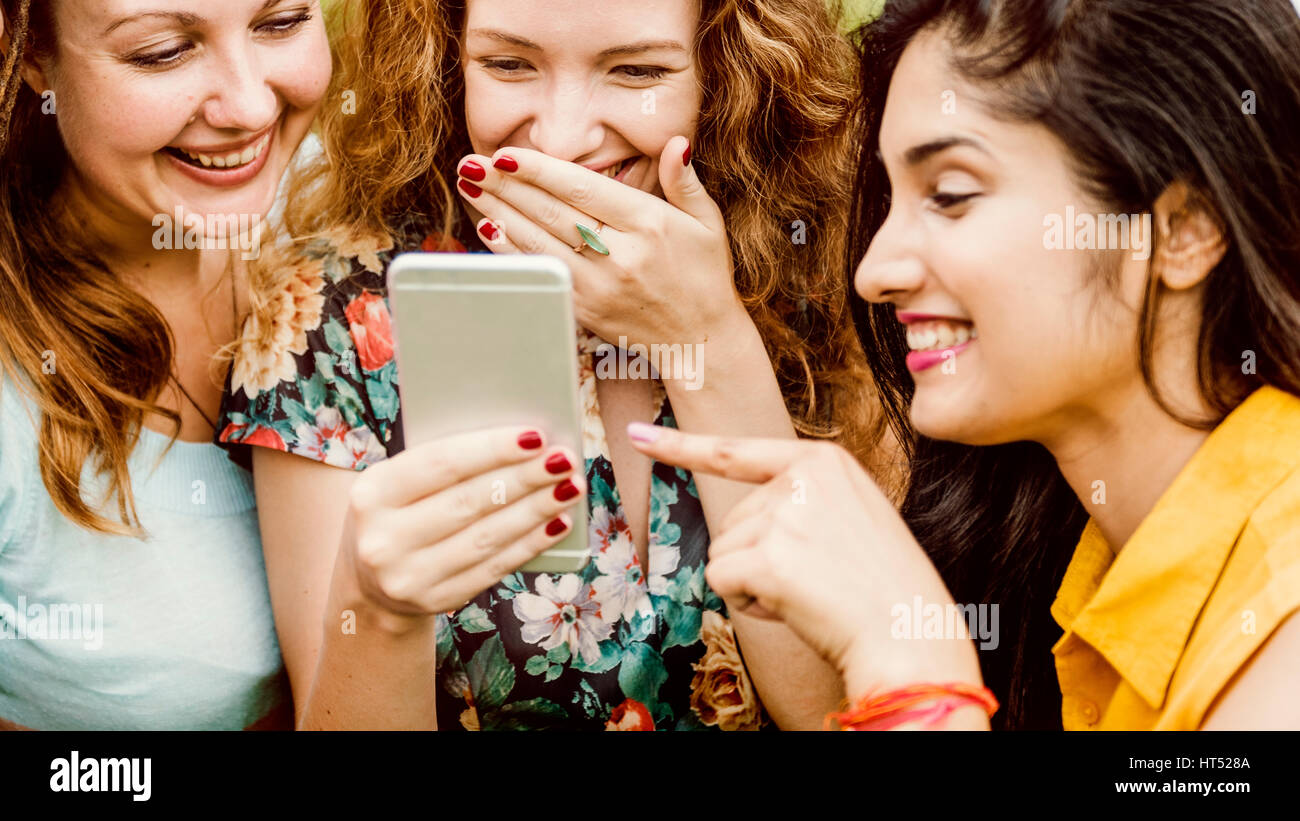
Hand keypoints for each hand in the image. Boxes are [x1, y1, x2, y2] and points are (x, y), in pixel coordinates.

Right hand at [340, 426, 585, 628]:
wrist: (368, 584)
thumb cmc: (396, 513)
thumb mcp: (396, 484)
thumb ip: (441, 464)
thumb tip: (519, 442)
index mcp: (371, 493)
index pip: (440, 464)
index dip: (492, 449)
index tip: (535, 436)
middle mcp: (383, 538)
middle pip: (470, 502)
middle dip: (524, 478)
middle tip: (564, 460)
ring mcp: (409, 576)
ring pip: (487, 537)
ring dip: (536, 510)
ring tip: (570, 487)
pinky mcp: (435, 600)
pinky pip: (494, 567)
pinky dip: (530, 543)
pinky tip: (557, 523)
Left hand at [454, 139, 748, 357]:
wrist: (701, 340)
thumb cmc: (704, 275)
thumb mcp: (706, 222)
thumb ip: (684, 181)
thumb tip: (675, 142)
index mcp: (649, 224)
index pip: (583, 188)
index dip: (540, 170)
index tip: (508, 154)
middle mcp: (621, 255)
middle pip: (552, 212)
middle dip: (506, 185)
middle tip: (473, 164)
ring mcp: (599, 286)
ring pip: (539, 241)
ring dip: (499, 211)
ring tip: (471, 186)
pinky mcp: (585, 309)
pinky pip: (541, 272)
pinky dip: (512, 250)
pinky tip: (489, 227)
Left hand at [626, 424, 982, 694]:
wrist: (912, 634)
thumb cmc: (886, 587)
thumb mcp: (853, 517)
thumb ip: (802, 503)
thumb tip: (741, 524)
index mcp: (823, 462)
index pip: (738, 452)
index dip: (682, 447)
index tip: (638, 436)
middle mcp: (800, 479)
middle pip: (731, 520)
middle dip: (758, 558)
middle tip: (816, 579)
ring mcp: (783, 516)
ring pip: (722, 553)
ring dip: (754, 583)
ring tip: (811, 591)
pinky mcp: (768, 558)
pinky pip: (721, 582)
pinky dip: (748, 603)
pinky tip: (793, 606)